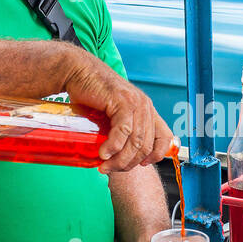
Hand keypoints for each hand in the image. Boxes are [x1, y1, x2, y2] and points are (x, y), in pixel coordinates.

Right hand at [66, 54, 175, 173]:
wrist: (77, 72)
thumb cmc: (91, 95)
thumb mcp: (110, 115)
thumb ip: (119, 131)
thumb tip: (116, 158)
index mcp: (147, 110)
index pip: (165, 138)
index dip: (156, 156)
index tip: (140, 165)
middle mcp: (145, 106)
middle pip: (146, 146)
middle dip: (128, 163)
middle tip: (109, 169)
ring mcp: (136, 103)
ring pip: (135, 141)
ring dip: (119, 159)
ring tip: (104, 165)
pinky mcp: (122, 101)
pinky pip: (123, 131)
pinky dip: (114, 146)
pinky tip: (103, 154)